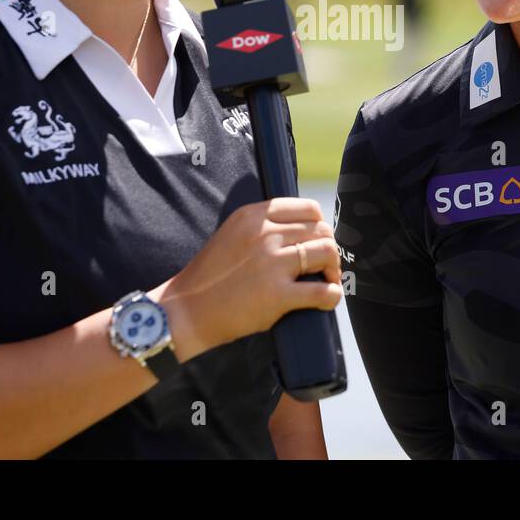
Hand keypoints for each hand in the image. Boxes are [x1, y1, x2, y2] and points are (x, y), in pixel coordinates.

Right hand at [158, 197, 341, 354]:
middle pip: (321, 230)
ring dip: (333, 269)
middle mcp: (264, 233)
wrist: (186, 311)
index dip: (320, 227)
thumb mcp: (232, 234)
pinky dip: (332, 296)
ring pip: (327, 252)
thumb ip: (262, 226)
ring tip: (326, 282)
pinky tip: (326, 301)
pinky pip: (323, 291)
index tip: (317, 243)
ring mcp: (271, 263)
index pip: (308, 208)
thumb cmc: (210, 277)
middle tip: (324, 267)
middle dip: (329, 249)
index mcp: (253, 215)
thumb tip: (303, 231)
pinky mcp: (277, 295)